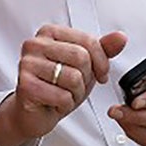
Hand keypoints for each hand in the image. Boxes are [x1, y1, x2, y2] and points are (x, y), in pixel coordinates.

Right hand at [0, 25, 126, 145]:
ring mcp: (27, 64)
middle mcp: (35, 45)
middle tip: (76, 87)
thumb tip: (120, 37)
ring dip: (76, 94)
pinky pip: (62, 96)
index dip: (101, 62)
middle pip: (81, 57)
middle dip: (86, 79)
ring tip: (65, 94)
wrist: (34, 113)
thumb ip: (102, 50)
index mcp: (49, 33)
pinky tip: (54, 103)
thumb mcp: (84, 66)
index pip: (87, 41)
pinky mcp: (25, 85)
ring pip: (73, 78)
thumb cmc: (57, 86)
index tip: (100, 73)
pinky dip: (65, 105)